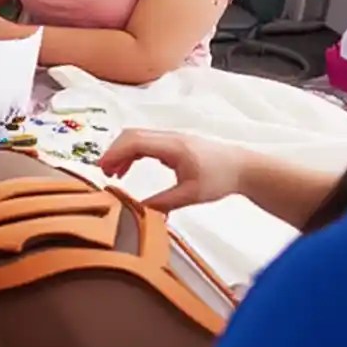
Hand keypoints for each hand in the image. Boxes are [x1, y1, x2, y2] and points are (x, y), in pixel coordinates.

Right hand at [98, 130, 249, 211]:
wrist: (244, 168)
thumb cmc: (221, 178)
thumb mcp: (191, 195)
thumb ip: (164, 202)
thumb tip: (138, 211)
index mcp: (173, 146)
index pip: (135, 142)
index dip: (115, 153)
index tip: (102, 169)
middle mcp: (170, 137)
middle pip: (132, 136)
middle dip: (114, 152)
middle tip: (104, 173)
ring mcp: (172, 139)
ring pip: (138, 138)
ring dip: (122, 153)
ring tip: (113, 174)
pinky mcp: (174, 144)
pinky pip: (147, 143)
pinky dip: (133, 154)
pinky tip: (129, 169)